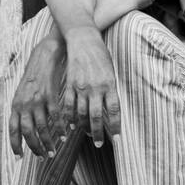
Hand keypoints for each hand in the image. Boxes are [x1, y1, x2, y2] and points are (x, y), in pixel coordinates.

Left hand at [9, 37, 67, 156]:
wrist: (44, 57)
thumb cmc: (34, 75)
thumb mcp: (22, 92)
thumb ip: (22, 108)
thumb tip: (23, 125)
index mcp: (16, 105)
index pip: (13, 130)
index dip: (15, 145)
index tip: (19, 157)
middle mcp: (25, 104)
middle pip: (28, 132)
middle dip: (35, 147)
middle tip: (43, 156)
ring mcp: (38, 101)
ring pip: (43, 127)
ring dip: (49, 141)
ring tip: (54, 150)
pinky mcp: (51, 96)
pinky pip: (56, 117)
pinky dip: (61, 128)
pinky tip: (65, 135)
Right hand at [61, 26, 121, 146]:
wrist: (84, 41)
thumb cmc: (101, 57)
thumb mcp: (111, 73)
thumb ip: (111, 91)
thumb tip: (111, 110)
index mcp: (110, 85)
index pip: (115, 110)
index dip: (115, 126)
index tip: (116, 138)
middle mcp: (96, 88)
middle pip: (97, 116)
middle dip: (98, 133)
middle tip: (99, 144)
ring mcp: (82, 87)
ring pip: (81, 113)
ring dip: (84, 127)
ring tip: (87, 135)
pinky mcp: (70, 85)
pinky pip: (68, 105)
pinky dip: (70, 117)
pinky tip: (72, 125)